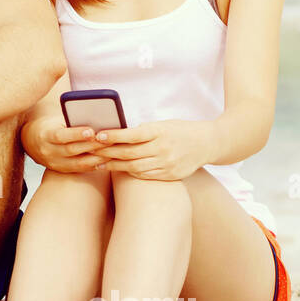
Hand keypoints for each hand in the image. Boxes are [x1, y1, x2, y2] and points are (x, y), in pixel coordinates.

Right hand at [24, 120, 105, 173]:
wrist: (33, 141)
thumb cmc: (51, 126)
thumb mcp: (57, 121)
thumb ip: (72, 121)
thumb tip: (96, 118)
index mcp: (46, 136)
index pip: (61, 136)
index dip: (76, 134)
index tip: (92, 131)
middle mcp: (49, 152)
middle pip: (72, 150)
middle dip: (92, 145)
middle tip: (110, 140)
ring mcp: (55, 164)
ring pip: (78, 163)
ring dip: (97, 157)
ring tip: (112, 151)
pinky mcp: (62, 170)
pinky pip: (80, 170)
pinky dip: (94, 165)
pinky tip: (106, 160)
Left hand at [90, 120, 210, 179]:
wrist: (209, 143)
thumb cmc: (181, 130)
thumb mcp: (163, 124)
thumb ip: (144, 131)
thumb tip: (117, 134)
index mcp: (160, 132)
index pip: (132, 135)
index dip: (113, 136)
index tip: (98, 136)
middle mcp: (163, 149)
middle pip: (129, 153)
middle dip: (107, 153)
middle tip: (90, 152)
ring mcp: (167, 164)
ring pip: (134, 167)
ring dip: (114, 166)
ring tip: (98, 163)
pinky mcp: (170, 175)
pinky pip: (145, 176)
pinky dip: (130, 173)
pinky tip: (119, 170)